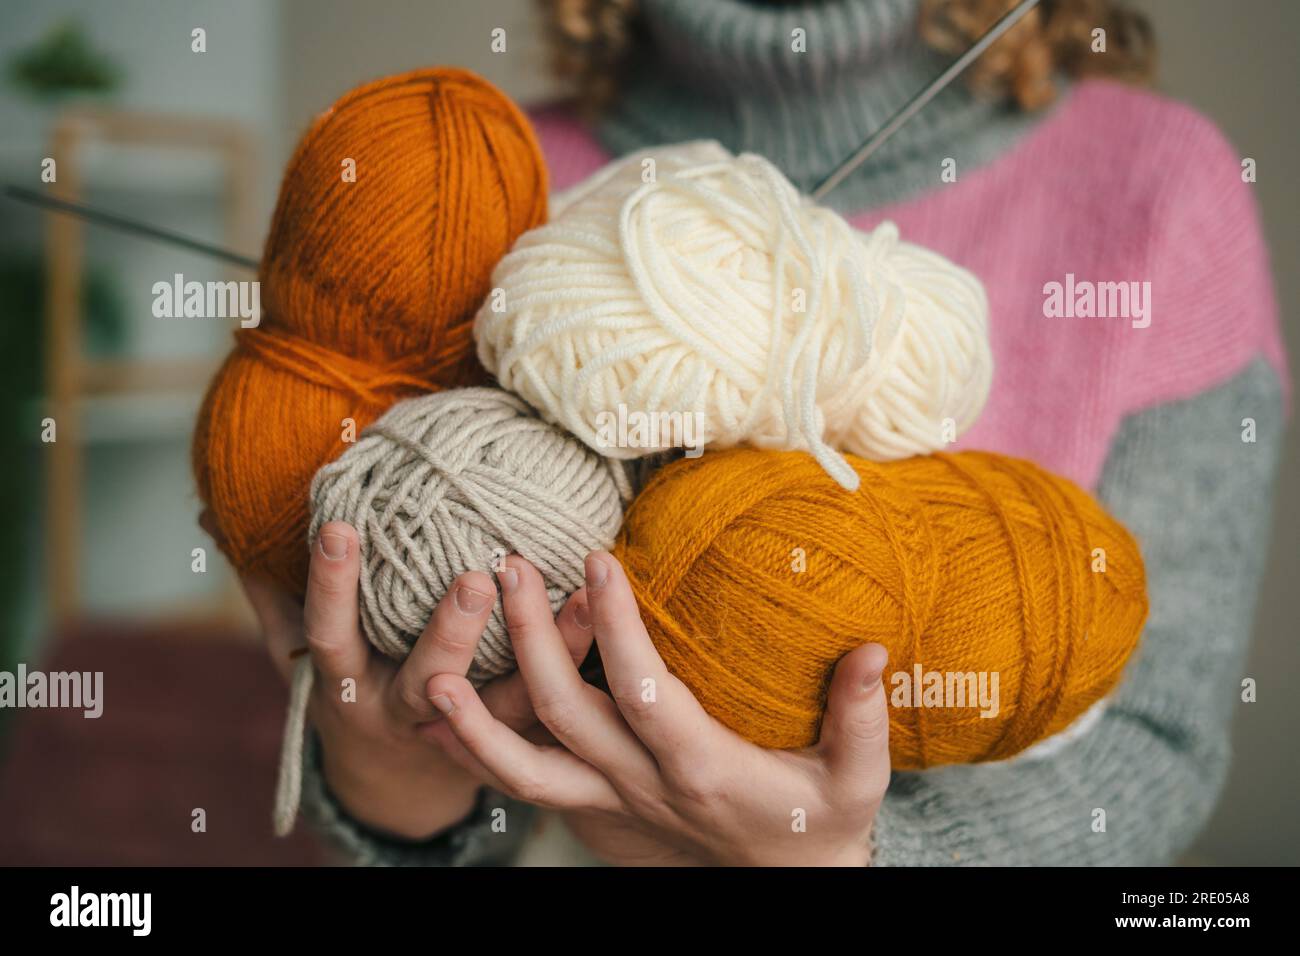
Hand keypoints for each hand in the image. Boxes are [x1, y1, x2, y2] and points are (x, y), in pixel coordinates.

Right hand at [218, 515, 595, 839]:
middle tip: (476, 577)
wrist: (393, 777)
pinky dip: (579, 664)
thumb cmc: (348, 684)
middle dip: (450, 632)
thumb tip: (212, 509)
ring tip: (577, 595)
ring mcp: (464, 733)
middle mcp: (404, 712)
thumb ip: (270, 584)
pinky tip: (604, 616)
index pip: (330, 632)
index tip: (343, 524)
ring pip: (508, 701)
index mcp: (347, 685)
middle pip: (427, 678)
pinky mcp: (514, 741)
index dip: (332, 584)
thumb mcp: (299, 647)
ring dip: (545, 649)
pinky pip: (550, 706)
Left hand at [425, 552, 890, 865]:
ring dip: (474, 716)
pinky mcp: (592, 814)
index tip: (596, 558)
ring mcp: (608, 806)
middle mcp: (642, 787)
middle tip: (505, 566)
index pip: (644, 688)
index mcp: (701, 767)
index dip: (617, 624)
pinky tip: (441, 711)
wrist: (782, 891)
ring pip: (523, 767)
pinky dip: (477, 753)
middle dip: (528, 638)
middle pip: (565, 713)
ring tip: (433, 666)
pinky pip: (523, 786)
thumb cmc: (821, 825)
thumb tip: (871, 648)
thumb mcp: (857, 780)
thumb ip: (858, 716)